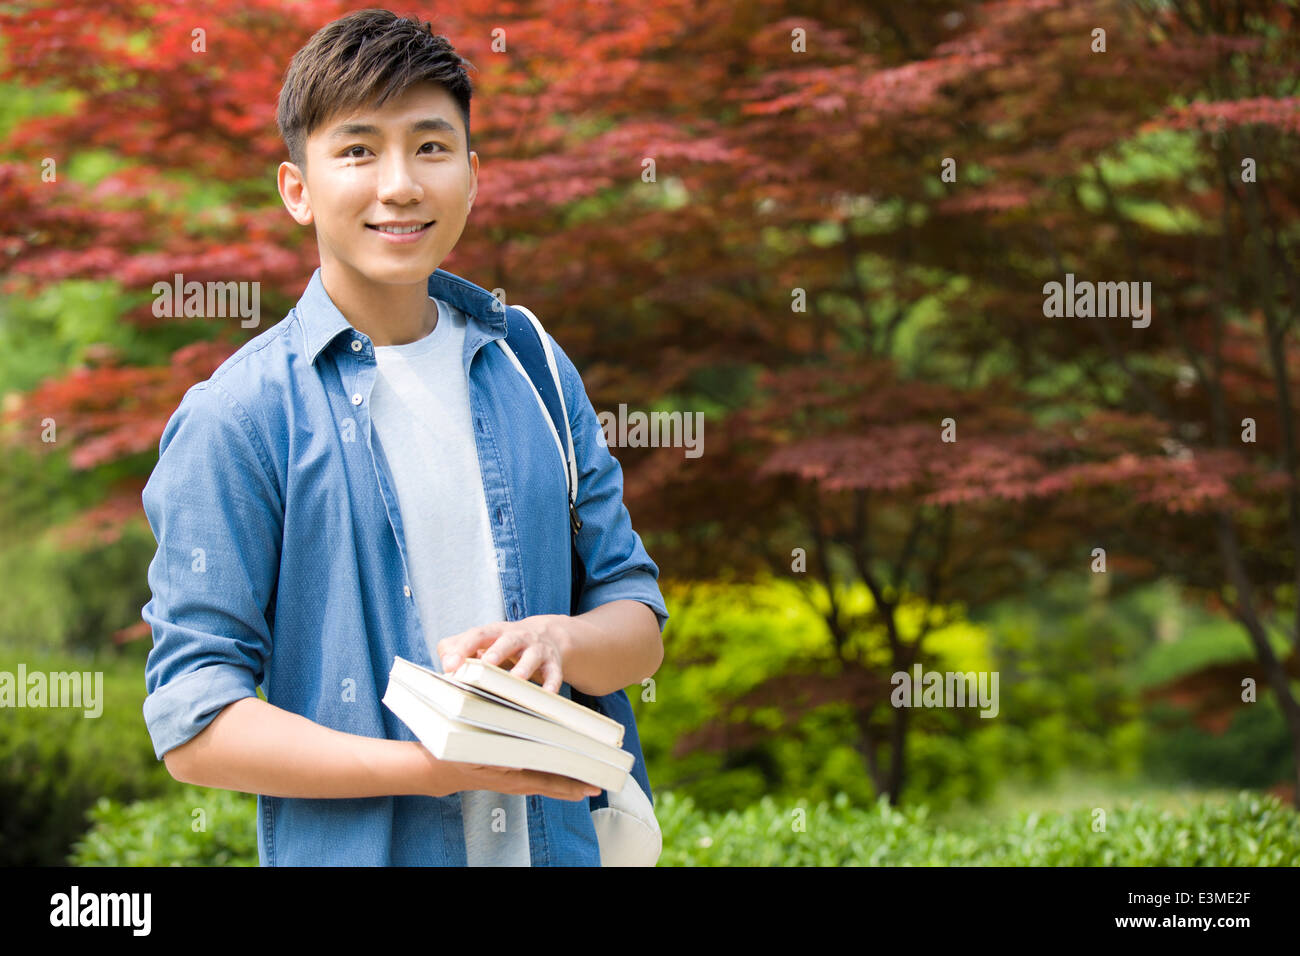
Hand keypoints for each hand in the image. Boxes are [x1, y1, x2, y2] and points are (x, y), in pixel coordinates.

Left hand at [437, 615, 568, 693]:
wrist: (547, 636)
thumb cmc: (504, 643)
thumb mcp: (483, 640)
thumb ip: (458, 647)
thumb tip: (446, 665)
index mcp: (495, 632)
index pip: (477, 635)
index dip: (463, 648)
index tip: (450, 665)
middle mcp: (517, 637)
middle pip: (507, 641)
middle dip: (497, 652)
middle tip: (486, 663)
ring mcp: (537, 650)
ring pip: (532, 657)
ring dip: (524, 668)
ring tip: (516, 679)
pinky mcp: (553, 664)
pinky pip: (554, 674)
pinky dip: (551, 684)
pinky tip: (547, 695)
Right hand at [452, 761, 600, 800]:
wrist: (439, 770)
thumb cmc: (457, 754)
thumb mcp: (473, 750)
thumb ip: (496, 751)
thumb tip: (520, 754)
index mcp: (511, 776)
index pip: (548, 781)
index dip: (570, 782)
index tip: (589, 783)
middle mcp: (517, 782)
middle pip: (553, 785)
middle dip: (577, 785)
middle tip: (600, 785)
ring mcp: (515, 782)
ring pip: (548, 784)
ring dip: (569, 783)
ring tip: (590, 784)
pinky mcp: (512, 779)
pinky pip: (539, 781)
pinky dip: (555, 780)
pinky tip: (566, 778)